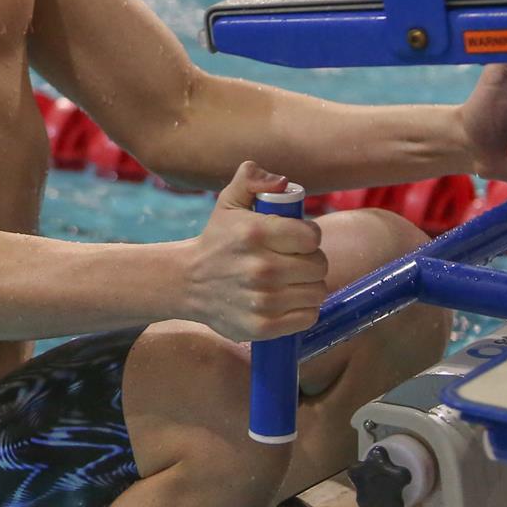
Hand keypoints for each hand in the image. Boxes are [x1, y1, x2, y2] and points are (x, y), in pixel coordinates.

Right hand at [179, 162, 328, 342]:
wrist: (187, 282)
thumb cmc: (217, 240)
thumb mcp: (228, 202)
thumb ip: (252, 179)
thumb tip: (283, 182)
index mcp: (255, 233)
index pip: (312, 237)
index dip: (308, 236)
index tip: (296, 239)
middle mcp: (261, 268)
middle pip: (319, 266)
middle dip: (310, 261)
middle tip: (293, 261)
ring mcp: (262, 300)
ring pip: (317, 292)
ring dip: (308, 286)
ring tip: (289, 280)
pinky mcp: (263, 327)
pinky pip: (308, 317)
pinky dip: (303, 309)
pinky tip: (286, 300)